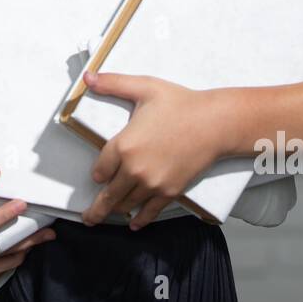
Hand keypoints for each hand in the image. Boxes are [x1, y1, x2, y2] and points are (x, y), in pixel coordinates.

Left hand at [79, 70, 222, 229]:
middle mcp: (135, 169)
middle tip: (88, 218)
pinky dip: (140, 220)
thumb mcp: (144, 88)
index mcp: (124, 145)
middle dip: (96, 209)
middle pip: (108, 195)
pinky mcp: (170, 191)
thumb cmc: (180, 103)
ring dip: (115, 212)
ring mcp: (153, 183)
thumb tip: (88, 77)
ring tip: (106, 217)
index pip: (100, 170)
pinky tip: (134, 224)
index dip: (97, 174)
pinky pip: (150, 211)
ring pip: (127, 204)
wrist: (214, 123)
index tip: (98, 176)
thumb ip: (113, 84)